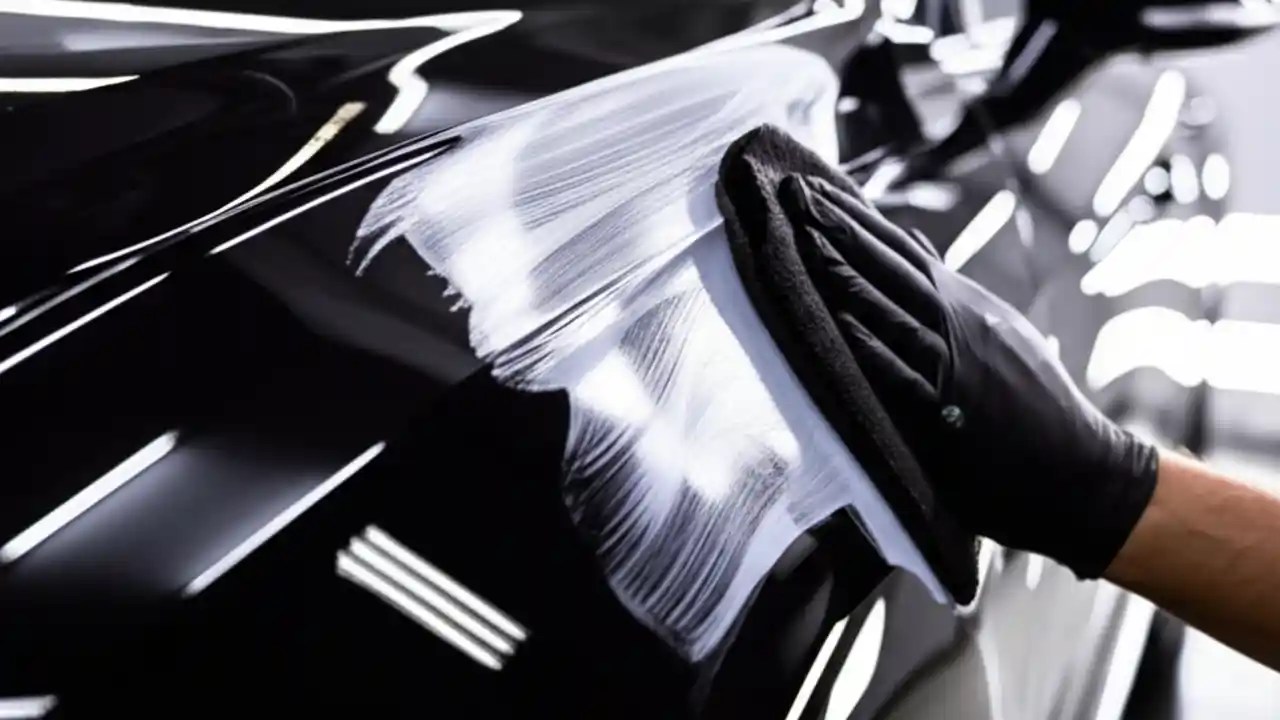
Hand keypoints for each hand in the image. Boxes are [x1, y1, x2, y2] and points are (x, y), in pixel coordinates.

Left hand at [779, 174, 1158, 578]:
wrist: (1082, 471)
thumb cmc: (1034, 402)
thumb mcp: (997, 330)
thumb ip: (951, 286)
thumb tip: (913, 238)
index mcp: (967, 305)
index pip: (902, 250)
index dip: (856, 218)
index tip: (813, 188)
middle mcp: (961, 324)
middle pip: (892, 268)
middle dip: (841, 228)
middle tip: (796, 192)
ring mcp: (957, 367)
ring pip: (894, 312)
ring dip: (848, 276)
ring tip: (806, 240)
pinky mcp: (951, 415)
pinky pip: (907, 376)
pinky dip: (875, 348)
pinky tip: (843, 324)